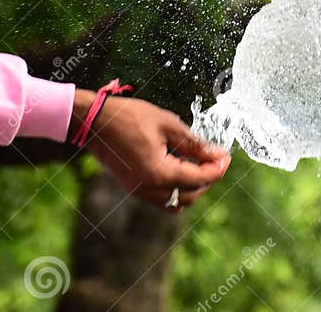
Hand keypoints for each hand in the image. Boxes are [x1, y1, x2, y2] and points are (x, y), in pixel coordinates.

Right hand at [71, 90, 230, 211]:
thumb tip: (217, 155)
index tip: (226, 156)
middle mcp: (149, 189)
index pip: (199, 179)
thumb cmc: (129, 117)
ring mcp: (139, 191)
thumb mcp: (168, 125)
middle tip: (215, 158)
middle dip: (207, 179)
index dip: (217, 169)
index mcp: (159, 174)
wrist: (94, 121)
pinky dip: (175, 188)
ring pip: (176, 202)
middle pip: (190, 196)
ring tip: (198, 163)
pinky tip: (179, 166)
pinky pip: (162, 198)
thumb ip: (195, 144)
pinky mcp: (134, 188)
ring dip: (191, 187)